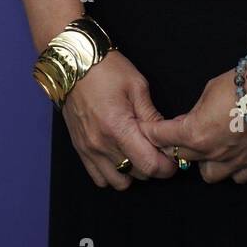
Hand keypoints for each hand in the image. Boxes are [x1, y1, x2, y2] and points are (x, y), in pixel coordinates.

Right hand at [61, 50, 180, 189]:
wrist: (72, 63)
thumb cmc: (106, 69)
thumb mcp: (137, 85)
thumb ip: (152, 115)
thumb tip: (166, 135)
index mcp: (118, 128)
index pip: (149, 165)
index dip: (166, 166)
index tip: (173, 158)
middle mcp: (102, 145)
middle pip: (137, 175)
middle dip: (153, 166)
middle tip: (158, 149)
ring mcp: (89, 150)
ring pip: (118, 182)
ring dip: (132, 172)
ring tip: (137, 153)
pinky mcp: (80, 150)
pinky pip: (99, 178)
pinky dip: (112, 173)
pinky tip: (119, 156)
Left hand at [144, 56, 246, 184]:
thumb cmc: (245, 83)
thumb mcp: (209, 90)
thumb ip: (195, 111)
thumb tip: (187, 121)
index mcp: (196, 133)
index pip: (162, 138)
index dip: (152, 132)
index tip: (147, 129)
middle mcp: (212, 153)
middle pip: (181, 157)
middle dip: (175, 146)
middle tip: (176, 135)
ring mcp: (235, 162)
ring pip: (209, 175)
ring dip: (204, 162)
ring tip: (207, 147)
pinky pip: (237, 177)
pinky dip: (232, 169)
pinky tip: (232, 155)